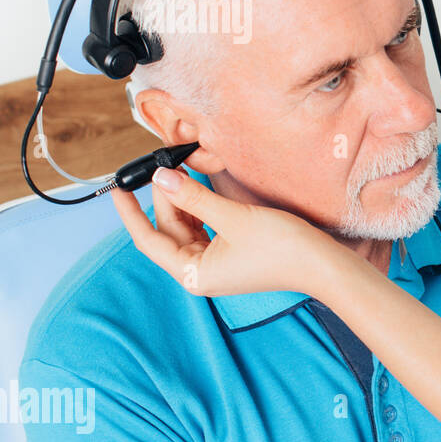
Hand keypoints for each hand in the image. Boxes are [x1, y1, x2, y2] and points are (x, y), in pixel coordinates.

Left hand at [110, 166, 347, 297]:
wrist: (322, 264)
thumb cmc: (282, 249)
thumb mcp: (233, 217)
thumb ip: (193, 197)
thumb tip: (162, 178)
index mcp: (193, 273)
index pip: (148, 241)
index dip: (131, 213)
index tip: (118, 190)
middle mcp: (200, 273)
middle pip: (168, 232)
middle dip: (164, 200)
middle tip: (163, 168)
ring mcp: (216, 265)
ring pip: (186, 229)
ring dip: (183, 203)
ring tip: (181, 174)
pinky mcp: (231, 256)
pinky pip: (204, 230)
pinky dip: (200, 210)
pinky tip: (200, 190)